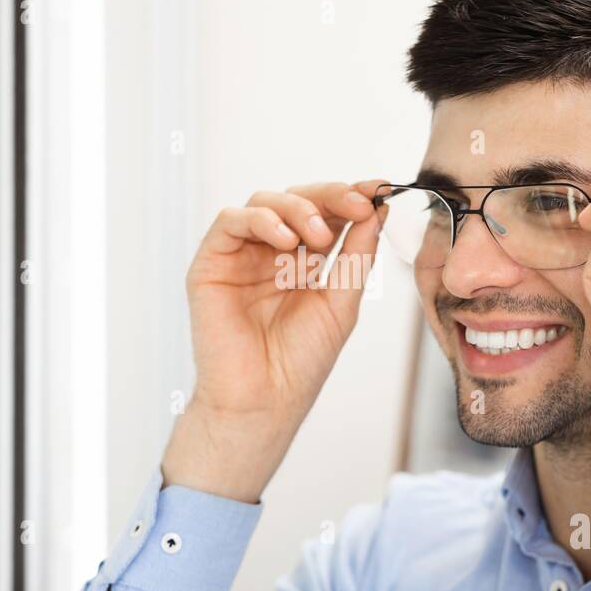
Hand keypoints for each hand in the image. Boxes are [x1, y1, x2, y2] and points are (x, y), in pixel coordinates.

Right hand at [162, 181, 383, 501]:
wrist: (264, 401)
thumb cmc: (300, 362)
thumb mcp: (341, 302)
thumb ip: (356, 255)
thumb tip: (376, 209)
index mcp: (304, 262)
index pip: (327, 214)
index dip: (352, 197)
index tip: (380, 190)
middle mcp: (271, 254)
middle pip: (298, 200)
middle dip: (330, 196)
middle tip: (356, 204)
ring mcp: (240, 257)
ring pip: (264, 202)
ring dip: (298, 209)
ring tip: (318, 236)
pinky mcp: (210, 264)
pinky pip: (230, 221)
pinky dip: (261, 221)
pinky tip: (285, 241)